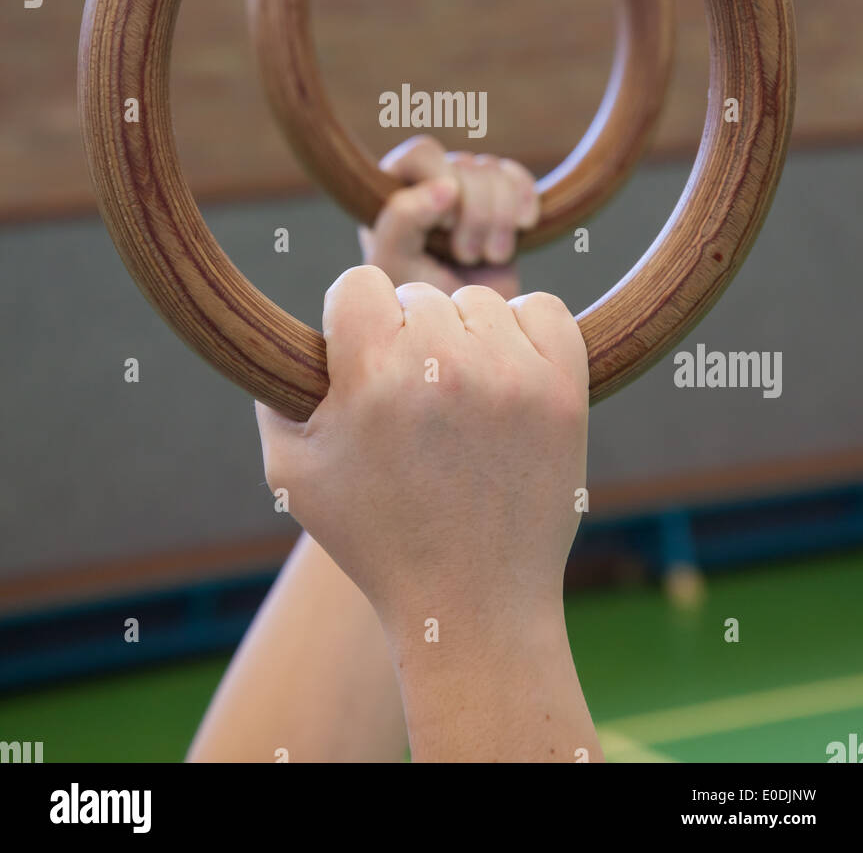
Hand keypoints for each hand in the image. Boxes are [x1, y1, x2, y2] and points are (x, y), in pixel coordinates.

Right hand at [256, 266, 588, 640]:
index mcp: (372, 378)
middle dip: (410, 338)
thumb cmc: (376, 538)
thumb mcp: (293, 474)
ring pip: (480, 303)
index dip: (354, 318)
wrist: (472, 603)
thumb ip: (274, 394)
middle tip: (415, 401)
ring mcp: (512, 377)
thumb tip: (296, 335)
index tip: (364, 355)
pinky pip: (543, 310)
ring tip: (460, 401)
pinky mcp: (564, 391)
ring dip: (467, 338)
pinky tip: (507, 375)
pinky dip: (526, 333)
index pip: (359, 282)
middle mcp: (445, 367)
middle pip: (420, 297)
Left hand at [358, 135, 538, 298]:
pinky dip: (526, 202)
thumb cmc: (416, 299)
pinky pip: (520, 178)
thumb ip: (402, 219)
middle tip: (467, 256)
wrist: (463, 333)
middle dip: (476, 213)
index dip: (442, 183)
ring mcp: (468, 190)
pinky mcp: (503, 201)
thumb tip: (445, 186)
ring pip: (495, 171)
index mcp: (395, 189)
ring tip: (490, 257)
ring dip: (499, 219)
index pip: (423, 153)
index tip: (445, 227)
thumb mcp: (395, 262)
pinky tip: (523, 228)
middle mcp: (430, 183)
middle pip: (466, 163)